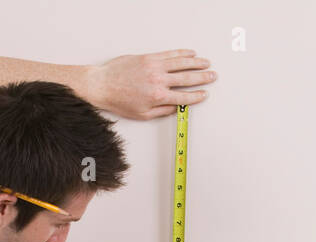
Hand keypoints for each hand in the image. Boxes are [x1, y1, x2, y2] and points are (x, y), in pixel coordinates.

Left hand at [87, 50, 216, 119]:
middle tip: (213, 76)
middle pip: (187, 78)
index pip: (184, 97)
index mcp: (158, 97)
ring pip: (181, 63)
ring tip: (206, 63)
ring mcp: (154, 67)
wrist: (102, 85)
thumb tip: (176, 109)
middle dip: (202, 78)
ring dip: (196, 63)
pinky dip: (182, 53)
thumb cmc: (119, 101)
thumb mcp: (142, 114)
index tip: (205, 94)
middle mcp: (158, 80)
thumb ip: (161, 112)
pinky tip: (190, 53)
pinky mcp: (149, 57)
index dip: (197, 96)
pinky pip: (170, 54)